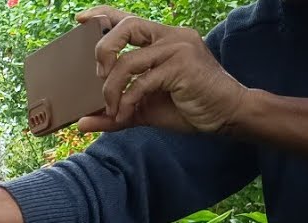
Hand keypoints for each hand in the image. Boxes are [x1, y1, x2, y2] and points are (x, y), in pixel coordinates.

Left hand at [74, 6, 248, 133]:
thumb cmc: (186, 107)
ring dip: (112, 88)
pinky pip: (143, 81)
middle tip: (99, 75)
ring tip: (112, 108)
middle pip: (127, 26)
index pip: (128, 19)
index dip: (103, 15)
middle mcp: (170, 36)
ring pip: (129, 60)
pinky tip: (126, 114)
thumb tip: (81, 123)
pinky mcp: (183, 66)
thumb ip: (114, 113)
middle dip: (104, 49)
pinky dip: (128, 100)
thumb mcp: (143, 109)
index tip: (81, 20)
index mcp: (161, 39)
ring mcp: (178, 48)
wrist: (225, 115)